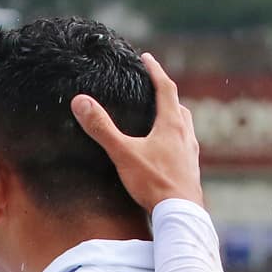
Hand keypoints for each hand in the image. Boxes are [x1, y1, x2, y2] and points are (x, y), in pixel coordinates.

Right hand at [72, 53, 202, 211]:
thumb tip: (80, 101)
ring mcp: (191, 154)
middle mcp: (186, 135)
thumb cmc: (154, 183)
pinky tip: (168, 152)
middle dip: (167, 95)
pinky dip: (177, 141)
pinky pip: (185, 147)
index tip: (146, 58)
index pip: (165, 88)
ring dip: (175, 118)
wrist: (181, 213)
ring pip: (185, 127)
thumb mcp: (123, 154)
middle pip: (179, 107)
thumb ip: (102, 128)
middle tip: (155, 88)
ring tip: (162, 118)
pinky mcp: (191, 171)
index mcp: (171, 124)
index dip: (155, 71)